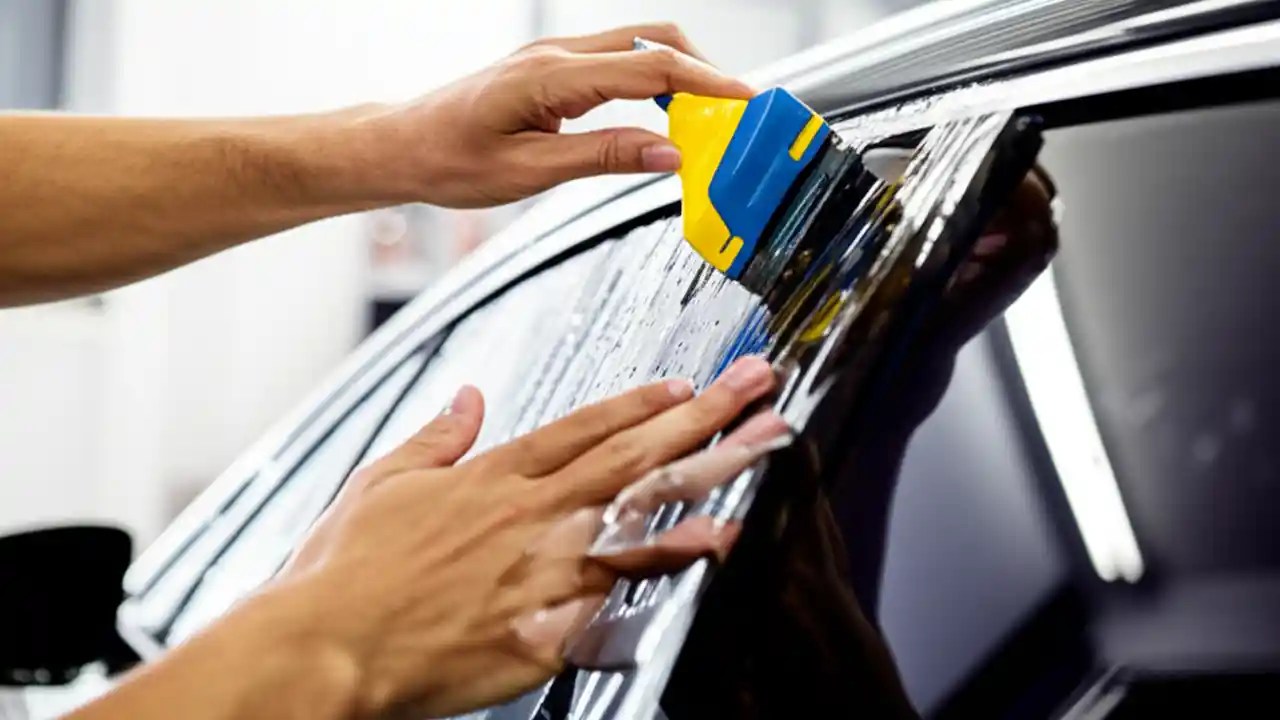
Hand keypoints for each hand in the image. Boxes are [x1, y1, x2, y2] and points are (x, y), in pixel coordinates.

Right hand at [273, 356, 786, 718]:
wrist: (322, 649)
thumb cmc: (342, 572)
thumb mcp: (382, 483)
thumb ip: (437, 438)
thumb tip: (470, 398)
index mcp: (492, 477)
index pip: (584, 426)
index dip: (642, 403)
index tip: (688, 383)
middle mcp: (529, 515)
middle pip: (633, 454)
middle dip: (703, 415)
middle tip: (756, 385)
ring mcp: (543, 571)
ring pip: (644, 515)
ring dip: (711, 480)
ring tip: (766, 452)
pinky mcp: (544, 631)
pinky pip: (625, 600)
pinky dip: (673, 574)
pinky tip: (719, 553)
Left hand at [368, 23, 753, 207]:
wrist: (403, 146)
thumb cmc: (450, 160)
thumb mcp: (530, 172)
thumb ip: (603, 158)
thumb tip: (668, 155)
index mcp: (551, 76)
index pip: (649, 67)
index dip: (705, 83)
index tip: (744, 101)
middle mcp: (556, 55)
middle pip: (653, 41)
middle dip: (704, 70)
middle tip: (737, 111)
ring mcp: (554, 58)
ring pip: (638, 46)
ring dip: (680, 73)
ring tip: (710, 115)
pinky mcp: (553, 71)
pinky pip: (617, 62)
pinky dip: (652, 79)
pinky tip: (665, 110)